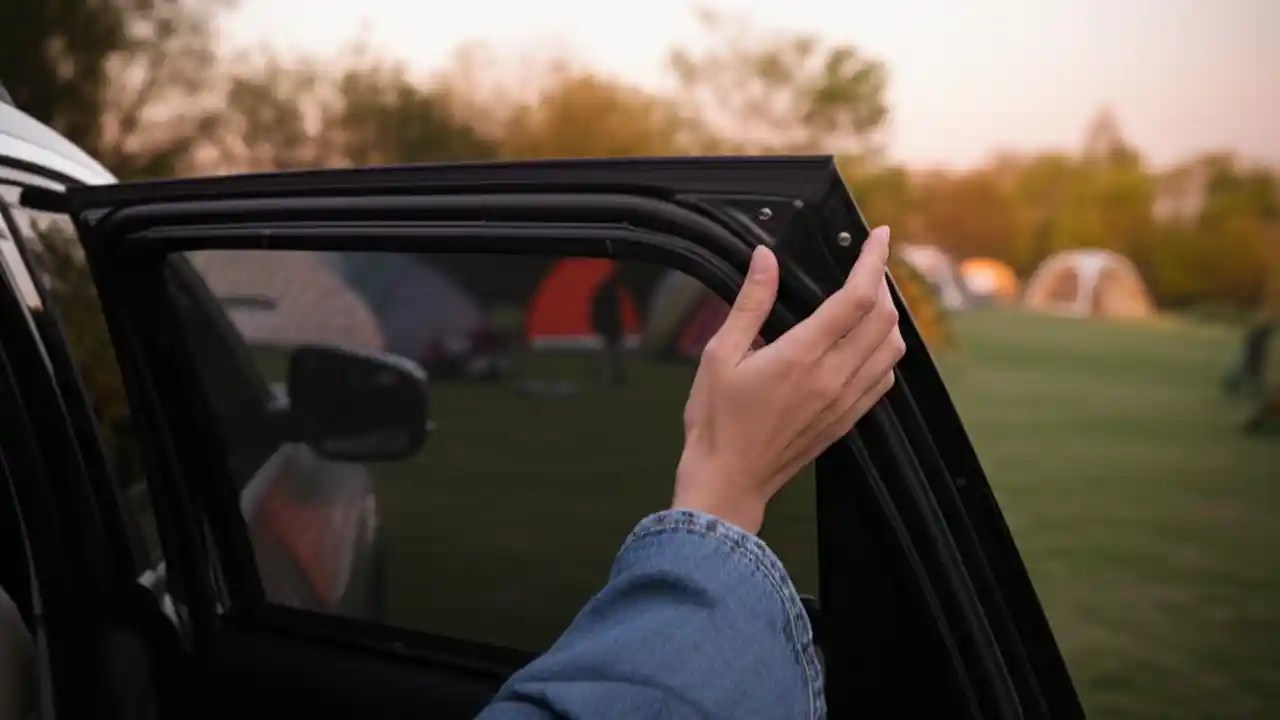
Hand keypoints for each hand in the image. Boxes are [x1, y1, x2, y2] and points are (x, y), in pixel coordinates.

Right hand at [673, 226, 903, 532]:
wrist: (728, 480)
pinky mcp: (847, 419)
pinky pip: (884, 378)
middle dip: (882, 283)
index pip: (856, 297)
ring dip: (888, 317)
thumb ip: (749, 302)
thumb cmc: (715, 420)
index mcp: (801, 356)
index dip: (872, 260)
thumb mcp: (720, 354)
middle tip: (867, 264)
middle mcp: (832, 377)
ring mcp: (844, 401)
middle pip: (884, 319)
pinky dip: (885, 351)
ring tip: (869, 299)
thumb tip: (764, 257)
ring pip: (892, 348)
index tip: (879, 236)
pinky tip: (866, 343)